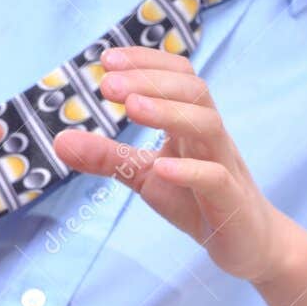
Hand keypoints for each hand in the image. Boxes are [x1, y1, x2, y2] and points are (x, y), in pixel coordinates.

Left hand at [50, 47, 296, 283]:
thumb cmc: (197, 201)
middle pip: (194, 90)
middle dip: (151, 81)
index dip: (146, 62)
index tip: (106, 60)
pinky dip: (190, 170)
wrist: (248, 244)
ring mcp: (225, 167)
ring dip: (169, 112)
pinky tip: (160, 167)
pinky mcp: (231, 201)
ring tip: (131, 109)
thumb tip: (58, 140)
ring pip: (208, 125)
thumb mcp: (145, 177)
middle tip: (106, 85)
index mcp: (191, 124)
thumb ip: (107, 157)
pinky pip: (215, 177)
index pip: (178, 75)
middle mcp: (211, 137)